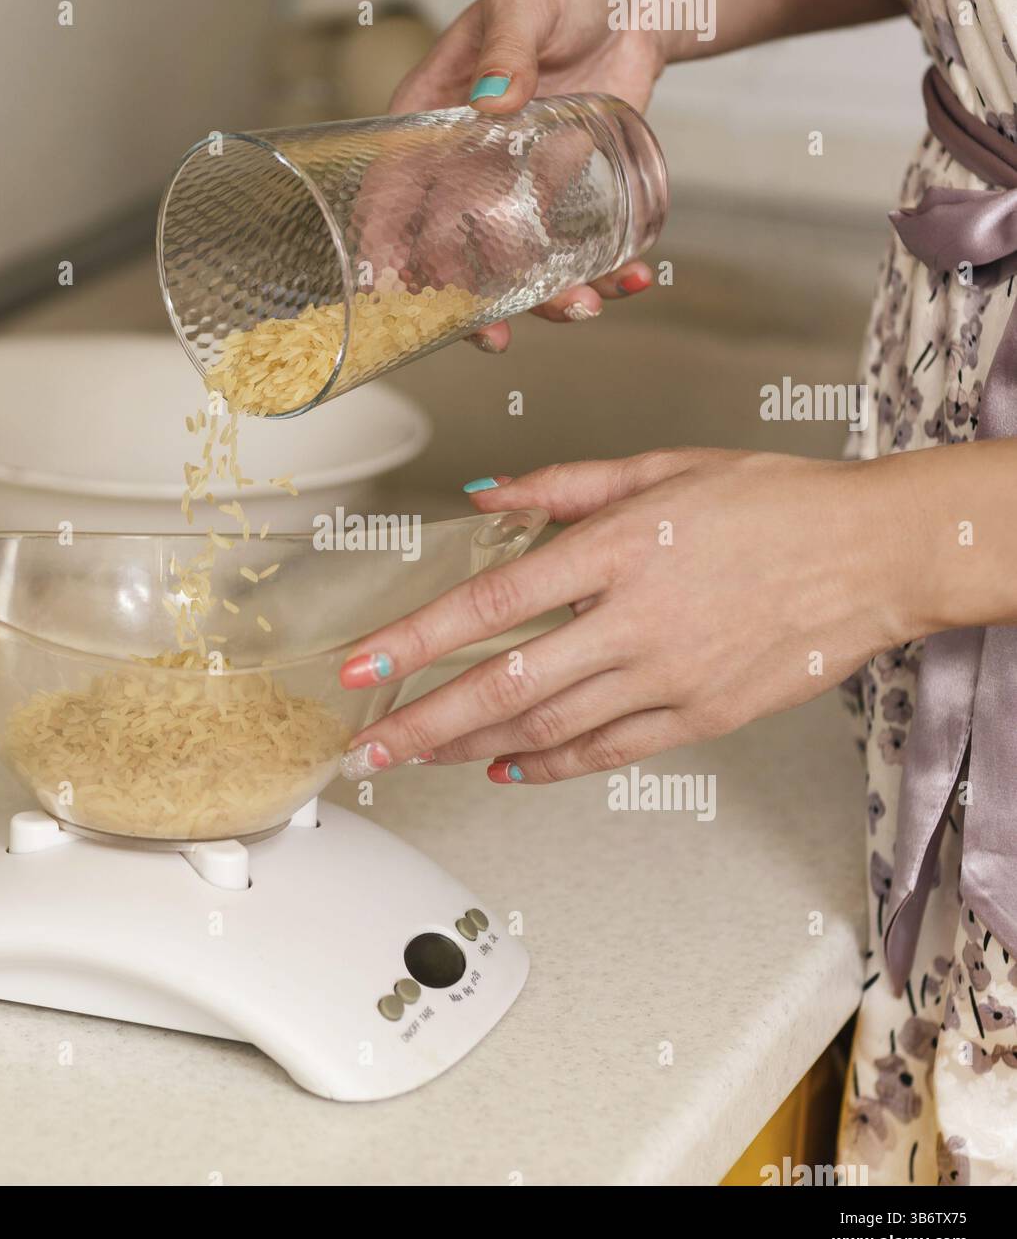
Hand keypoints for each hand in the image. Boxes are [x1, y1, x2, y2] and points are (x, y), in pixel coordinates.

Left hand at [339, 449, 916, 783]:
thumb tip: (486, 496)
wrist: (877, 553)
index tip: (361, 667)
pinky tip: (507, 770)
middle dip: (424, 721)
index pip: (491, 605)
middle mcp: (636, 620)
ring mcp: (671, 677)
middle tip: (367, 747)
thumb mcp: (664, 468)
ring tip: (420, 757)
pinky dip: (551, 766)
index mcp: (619, 548)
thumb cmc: (777, 501)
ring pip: (548, 728)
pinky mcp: (704, 717)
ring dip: (472, 747)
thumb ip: (564, 485)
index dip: (415, 641)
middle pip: (506, 685)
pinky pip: (609, 752)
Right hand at [390, 0, 663, 343]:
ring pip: (511, 264)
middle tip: (496, 334)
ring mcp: (513, 189)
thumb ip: (507, 48)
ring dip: (541, 299)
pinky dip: (602, 272)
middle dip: (468, 301)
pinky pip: (572, 248)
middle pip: (446, 251)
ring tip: (583, 307)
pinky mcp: (565, 196)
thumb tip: (492, 100)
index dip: (384, 249)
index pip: (391, 194)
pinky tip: (630, 279)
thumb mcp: (526, 0)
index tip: (393, 294)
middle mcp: (463, 168)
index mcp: (431, 121)